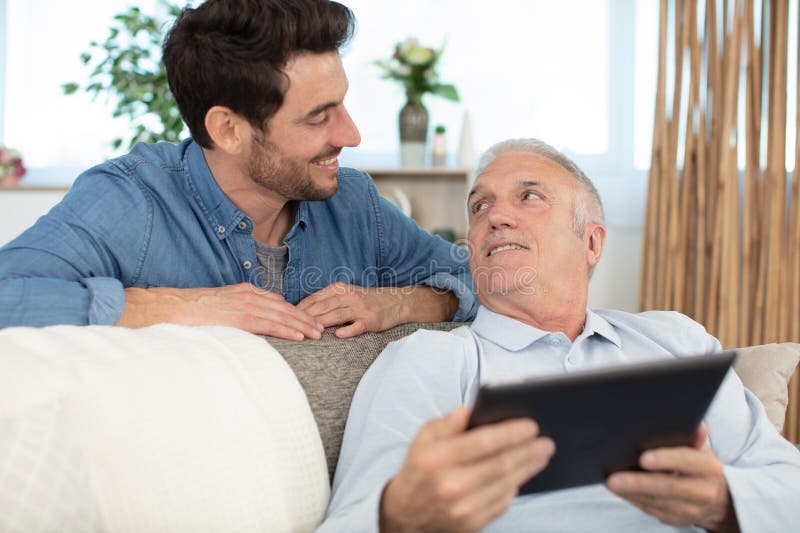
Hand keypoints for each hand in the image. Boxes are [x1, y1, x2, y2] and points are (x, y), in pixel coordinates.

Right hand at [117, 283, 323, 340]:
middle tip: (321, 328)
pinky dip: (287, 330)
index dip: (295, 312)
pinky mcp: (240, 317)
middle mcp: (249, 295)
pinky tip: (299, 336)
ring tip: (317, 334)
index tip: (308, 320)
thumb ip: (238, 312)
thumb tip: (252, 324)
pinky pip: (269, 324)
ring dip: (302, 325)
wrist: (171, 307)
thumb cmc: (192, 311)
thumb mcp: (220, 308)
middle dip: (305, 318)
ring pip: (282, 315)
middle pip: (285, 307)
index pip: (277, 302)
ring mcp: (245, 304)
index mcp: (245, 292)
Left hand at [297, 282, 457, 338]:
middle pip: (321, 307)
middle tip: (288, 329)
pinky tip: (338, 336)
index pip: (314, 299)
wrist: (396, 301)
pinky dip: (348, 330)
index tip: (283, 318)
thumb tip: (301, 311)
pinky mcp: (371, 320)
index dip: (298, 309)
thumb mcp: (346, 295)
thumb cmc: (366, 300)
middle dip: (303, 318)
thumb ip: (327, 301)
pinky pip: (357, 325)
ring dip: (320, 324)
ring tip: (307, 334)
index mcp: (339, 289)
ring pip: (335, 315)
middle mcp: (348, 296)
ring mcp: (360, 308)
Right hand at [380, 406, 554, 532]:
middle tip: (546, 442)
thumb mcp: (423, 439)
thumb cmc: (419, 469)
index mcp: (437, 459)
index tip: (531, 426)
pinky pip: (502, 504)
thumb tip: (467, 410)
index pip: (482, 442)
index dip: (510, 433)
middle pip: (500, 465)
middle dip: (528, 452)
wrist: (405, 513)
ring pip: (506, 485)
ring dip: (528, 469)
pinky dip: (514, 488)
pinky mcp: (471, 525)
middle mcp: (450, 485)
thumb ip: (447, 424)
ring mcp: (462, 509)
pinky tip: (521, 476)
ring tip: (541, 456)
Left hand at [606, 425, 738, 531]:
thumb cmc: (700, 467)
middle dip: (638, 483)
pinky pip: (650, 509)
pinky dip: (633, 499)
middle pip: (668, 487)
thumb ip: (693, 437)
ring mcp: (690, 509)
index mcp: (708, 468)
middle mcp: (702, 491)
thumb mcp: (701, 450)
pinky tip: (619, 490)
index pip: (686, 461)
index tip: (643, 459)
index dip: (665, 459)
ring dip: (630, 493)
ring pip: (656, 502)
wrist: (718, 501)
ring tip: (611, 482)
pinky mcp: (675, 519)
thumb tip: (696, 425)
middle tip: (614, 479)